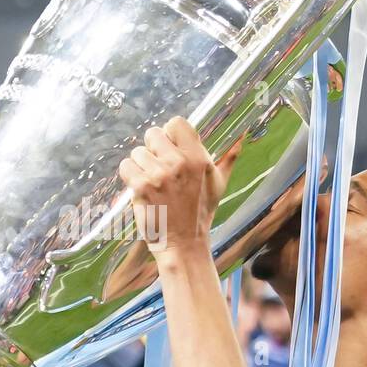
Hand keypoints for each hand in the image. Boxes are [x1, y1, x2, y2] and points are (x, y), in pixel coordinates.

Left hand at [117, 117, 238, 259]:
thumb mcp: (219, 185)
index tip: (171, 150)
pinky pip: (126, 166)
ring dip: (141, 166)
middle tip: (160, 170)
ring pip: (137, 152)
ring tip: (153, 184)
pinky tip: (141, 189)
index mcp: (198, 157)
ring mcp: (159, 174)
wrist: (184, 243)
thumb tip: (239, 142)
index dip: (170, 135)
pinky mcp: (141, 187)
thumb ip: (227, 160)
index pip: (176, 123)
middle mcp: (179, 162)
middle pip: (152, 134)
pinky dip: (130, 176)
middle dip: (153, 150)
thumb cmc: (200, 213)